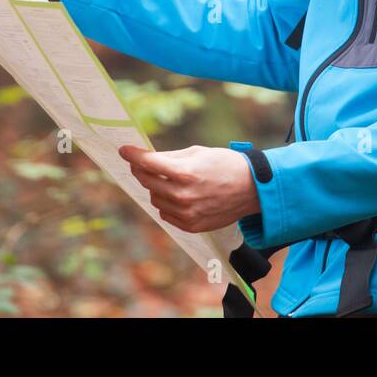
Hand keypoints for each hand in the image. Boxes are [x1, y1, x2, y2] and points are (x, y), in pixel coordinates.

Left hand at [119, 145, 260, 233]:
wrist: (252, 188)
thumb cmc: (226, 164)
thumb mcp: (198, 152)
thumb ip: (170, 158)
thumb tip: (147, 160)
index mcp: (185, 173)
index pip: (148, 164)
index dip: (133, 155)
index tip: (124, 150)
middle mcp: (183, 195)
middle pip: (147, 182)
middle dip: (141, 170)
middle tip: (140, 164)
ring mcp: (186, 213)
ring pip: (154, 199)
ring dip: (155, 188)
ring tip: (167, 181)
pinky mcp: (191, 225)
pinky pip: (165, 214)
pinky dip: (166, 204)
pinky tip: (177, 195)